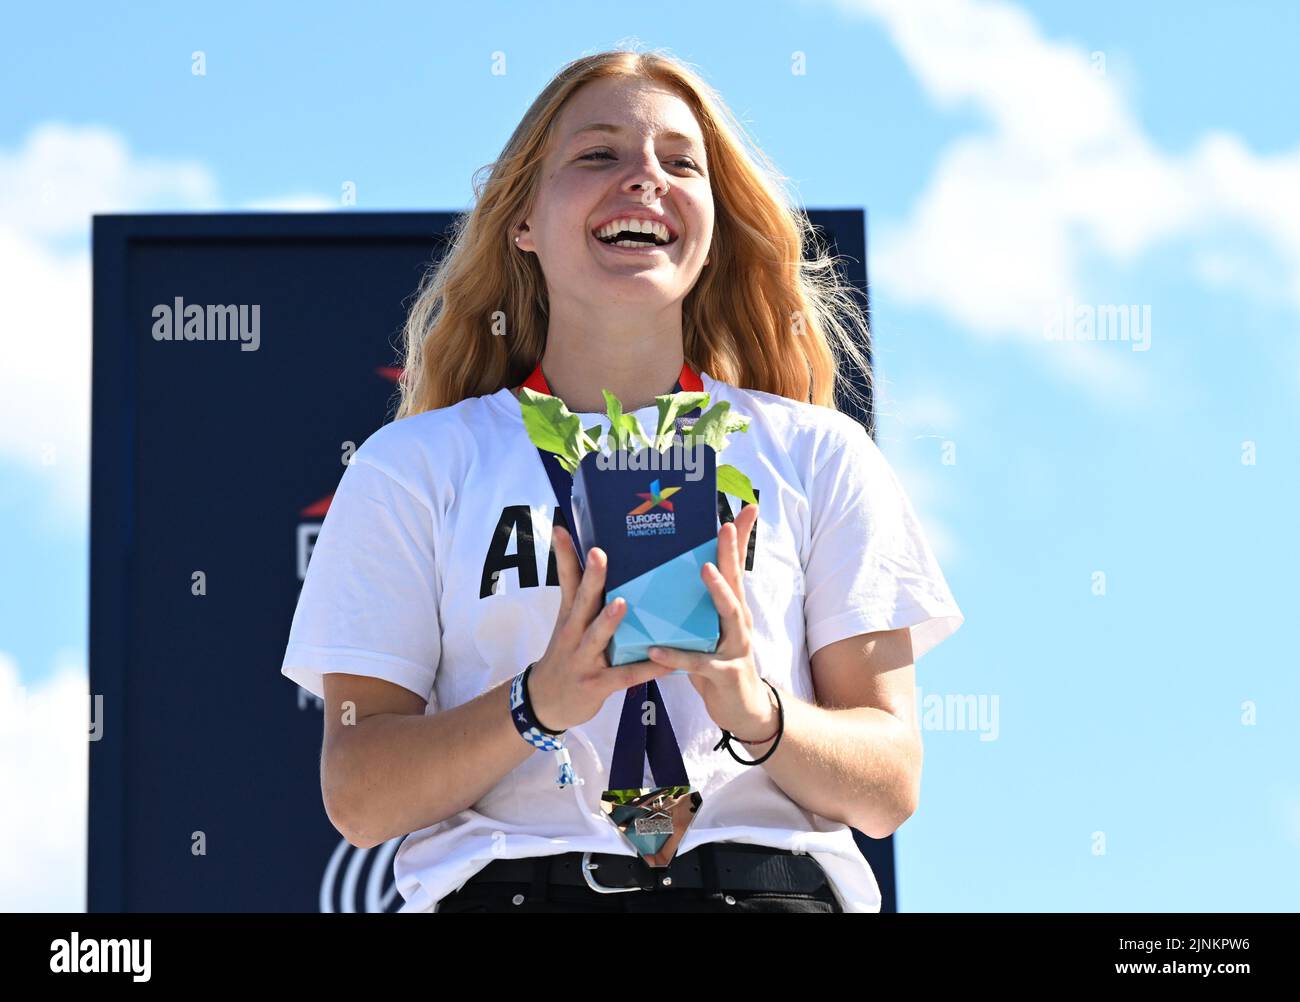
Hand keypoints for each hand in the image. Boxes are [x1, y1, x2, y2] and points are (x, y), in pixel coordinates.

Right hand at [527, 522, 675, 732]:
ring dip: (608, 621)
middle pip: (581, 601)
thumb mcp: (567, 624)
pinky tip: (667, 663)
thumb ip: (582, 597)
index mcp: (570, 615)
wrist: (544, 702)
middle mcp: (574, 633)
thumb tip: (594, 562)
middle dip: (591, 578)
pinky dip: (646, 669)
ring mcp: (584, 659)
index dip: (565, 555)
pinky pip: (624, 676)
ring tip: (621, 603)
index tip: (561, 528)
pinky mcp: (597, 684)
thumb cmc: (565, 654)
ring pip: (596, 637)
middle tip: (599, 553)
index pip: (566, 580)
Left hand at [645, 504, 775, 740]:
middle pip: (736, 581)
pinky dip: (677, 656)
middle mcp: (738, 622)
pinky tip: (655, 649)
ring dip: (718, 591)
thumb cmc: (719, 663)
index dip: (740, 538)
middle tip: (726, 525)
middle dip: (732, 552)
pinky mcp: (724, 674)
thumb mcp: (713, 629)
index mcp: (731, 608)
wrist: (743, 710)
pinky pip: (699, 663)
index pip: (736, 566)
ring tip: (704, 570)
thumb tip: (684, 572)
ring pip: (729, 614)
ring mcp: (735, 647)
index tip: (745, 508)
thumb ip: (700, 605)